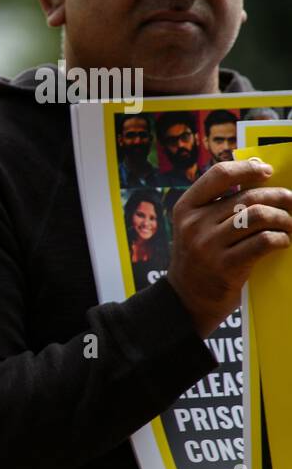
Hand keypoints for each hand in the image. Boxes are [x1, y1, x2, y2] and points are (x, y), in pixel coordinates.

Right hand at [167, 157, 291, 336]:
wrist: (187, 299)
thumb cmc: (200, 258)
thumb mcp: (196, 227)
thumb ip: (218, 203)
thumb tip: (260, 169)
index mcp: (186, 208)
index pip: (219, 175)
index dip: (247, 169)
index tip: (267, 171)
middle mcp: (194, 224)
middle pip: (248, 196)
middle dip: (278, 196)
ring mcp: (209, 245)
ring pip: (259, 216)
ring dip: (283, 218)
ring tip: (289, 224)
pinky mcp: (226, 266)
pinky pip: (264, 241)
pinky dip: (280, 239)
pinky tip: (283, 241)